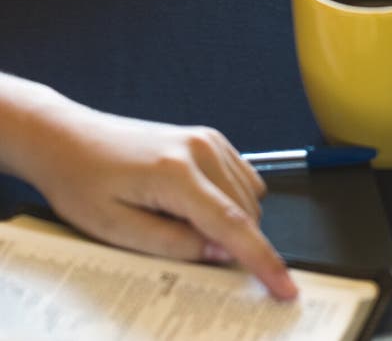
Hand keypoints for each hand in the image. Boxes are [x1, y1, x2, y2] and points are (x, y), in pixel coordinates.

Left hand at [23, 95, 297, 299]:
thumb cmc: (83, 181)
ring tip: (179, 224)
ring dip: (234, 222)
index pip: (233, 225)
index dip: (264, 261)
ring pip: (250, 196)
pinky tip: (196, 207)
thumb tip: (220, 253)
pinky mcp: (207, 138)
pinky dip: (232, 202)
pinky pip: (242, 178)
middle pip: (247, 212)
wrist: (69, 138)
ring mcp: (207, 139)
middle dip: (235, 244)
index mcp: (177, 173)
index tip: (286, 288)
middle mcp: (200, 149)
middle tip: (188, 253)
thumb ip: (173, 245)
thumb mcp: (115, 230)